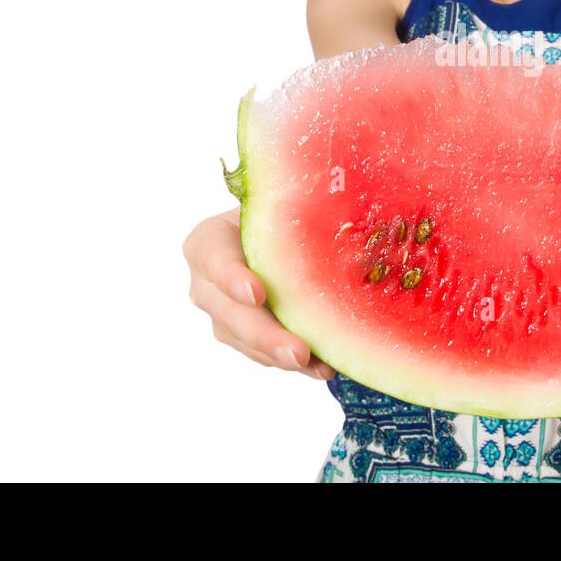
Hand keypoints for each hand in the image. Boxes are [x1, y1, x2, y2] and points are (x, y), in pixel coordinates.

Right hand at [183, 208, 335, 379]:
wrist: (281, 234)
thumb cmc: (286, 209)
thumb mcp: (289, 199)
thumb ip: (305, 201)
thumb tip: (353, 194)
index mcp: (209, 241)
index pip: (213, 257)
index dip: (231, 277)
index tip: (257, 294)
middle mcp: (207, 281)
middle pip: (229, 312)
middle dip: (265, 336)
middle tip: (298, 352)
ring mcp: (222, 313)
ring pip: (246, 341)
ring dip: (283, 356)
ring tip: (321, 366)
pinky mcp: (243, 337)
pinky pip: (264, 355)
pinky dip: (294, 363)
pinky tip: (324, 366)